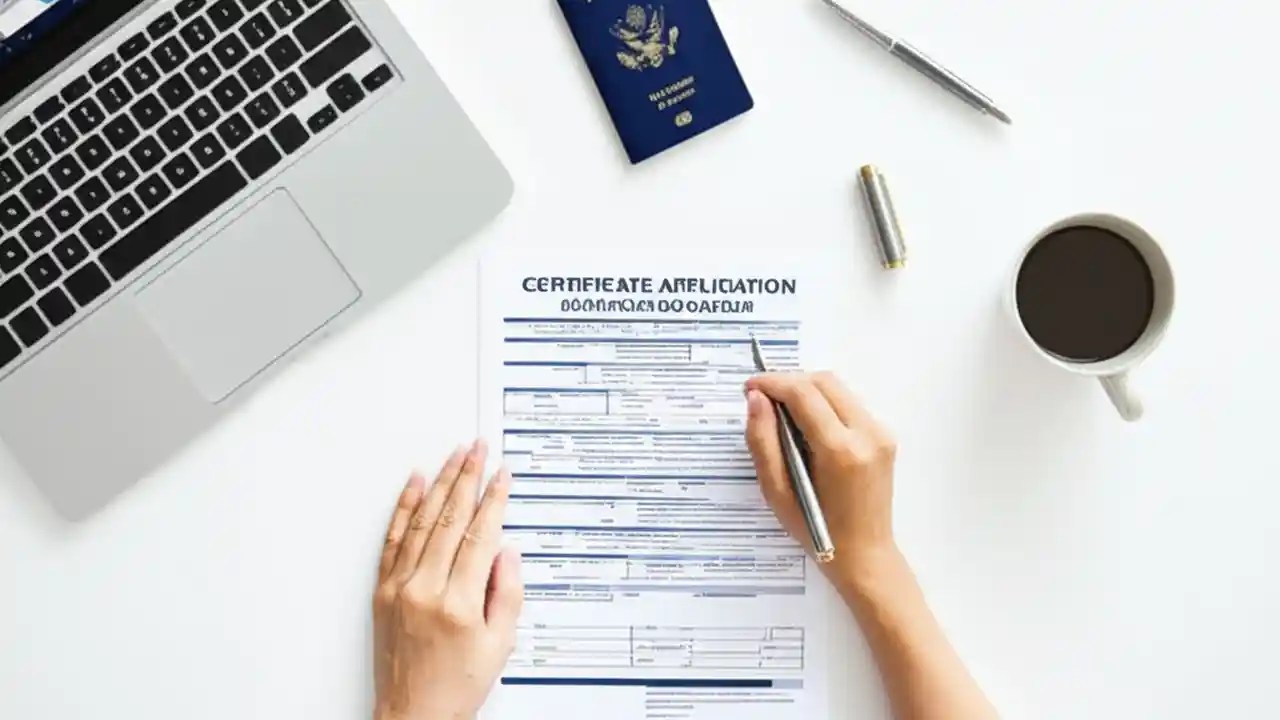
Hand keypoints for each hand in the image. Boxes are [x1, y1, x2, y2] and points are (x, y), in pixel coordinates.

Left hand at [373, 441, 523, 719]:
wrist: (412, 716)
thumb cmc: (454, 688)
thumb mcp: (498, 646)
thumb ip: (506, 595)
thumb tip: (505, 552)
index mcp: (457, 603)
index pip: (478, 536)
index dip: (493, 501)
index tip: (502, 477)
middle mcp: (423, 590)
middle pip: (448, 519)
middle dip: (466, 478)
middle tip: (478, 449)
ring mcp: (398, 589)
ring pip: (420, 522)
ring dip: (438, 484)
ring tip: (452, 457)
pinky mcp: (382, 592)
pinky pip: (393, 540)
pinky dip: (404, 509)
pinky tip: (414, 486)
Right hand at [744, 372, 901, 599]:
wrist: (865, 554)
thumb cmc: (817, 530)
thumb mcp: (777, 491)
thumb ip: (763, 441)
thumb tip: (756, 399)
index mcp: (841, 450)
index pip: (804, 394)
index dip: (773, 383)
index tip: (749, 387)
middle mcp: (868, 433)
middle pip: (825, 381)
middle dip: (790, 381)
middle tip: (761, 397)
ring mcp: (881, 433)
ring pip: (839, 389)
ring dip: (807, 390)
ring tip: (780, 411)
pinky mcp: (885, 436)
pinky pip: (849, 404)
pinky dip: (824, 404)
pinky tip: (806, 425)